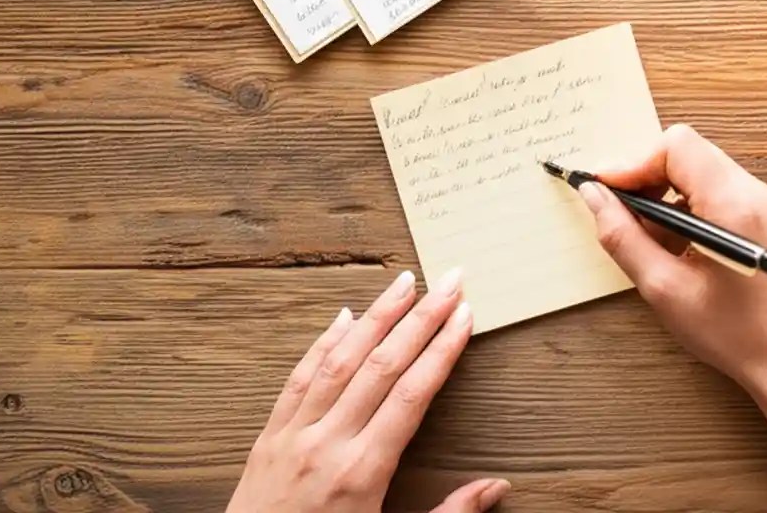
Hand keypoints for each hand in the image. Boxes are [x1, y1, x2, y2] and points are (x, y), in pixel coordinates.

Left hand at [227, 269, 508, 512]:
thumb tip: (497, 486)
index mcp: (364, 472)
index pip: (413, 394)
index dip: (442, 349)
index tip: (464, 314)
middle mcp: (328, 444)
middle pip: (382, 365)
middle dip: (420, 318)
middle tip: (449, 280)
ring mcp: (294, 436)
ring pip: (339, 361)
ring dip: (374, 316)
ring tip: (403, 282)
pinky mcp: (269, 439)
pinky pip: (298, 380)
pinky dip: (321, 344)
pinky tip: (342, 318)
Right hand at [579, 124, 766, 389]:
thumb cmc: (736, 334)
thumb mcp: (665, 288)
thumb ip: (623, 237)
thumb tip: (594, 197)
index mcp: (734, 204)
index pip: (676, 146)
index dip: (633, 163)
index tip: (604, 190)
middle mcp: (755, 193)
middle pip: (688, 153)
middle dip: (646, 178)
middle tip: (621, 215)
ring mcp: (765, 204)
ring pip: (699, 172)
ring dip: (665, 197)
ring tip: (650, 241)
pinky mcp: (765, 218)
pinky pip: (716, 192)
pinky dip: (686, 209)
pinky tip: (676, 249)